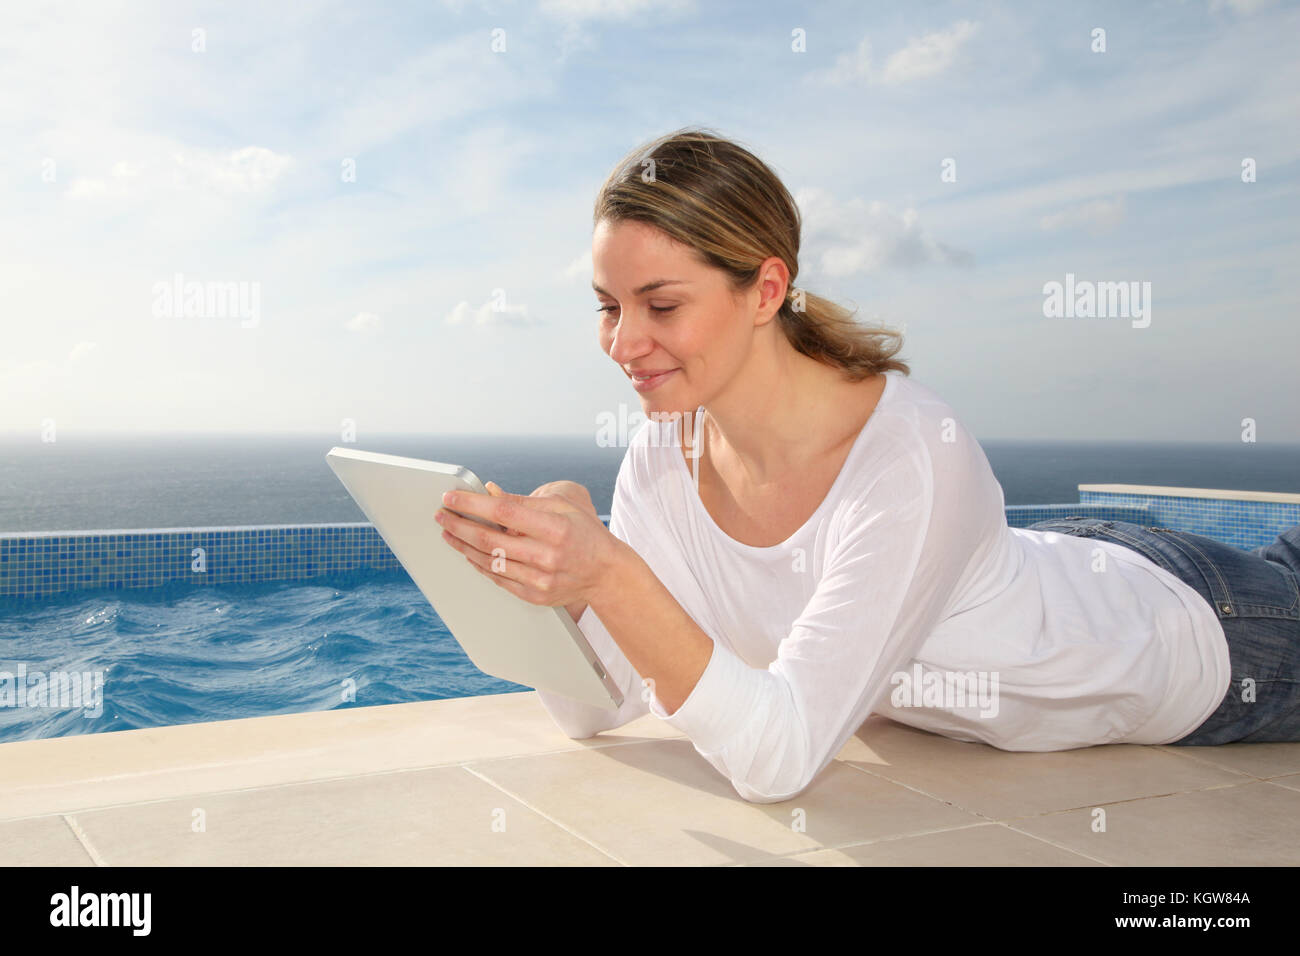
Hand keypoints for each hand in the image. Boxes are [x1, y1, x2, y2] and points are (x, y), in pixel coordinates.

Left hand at [437, 480, 616, 620]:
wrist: (605, 572)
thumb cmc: (582, 532)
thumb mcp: (562, 506)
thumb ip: (524, 502)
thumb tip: (488, 493)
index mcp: (555, 528)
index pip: (504, 512)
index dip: (473, 504)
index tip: (451, 497)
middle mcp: (547, 555)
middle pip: (490, 539)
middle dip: (459, 525)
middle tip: (442, 515)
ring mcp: (541, 579)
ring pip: (489, 562)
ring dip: (463, 546)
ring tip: (449, 533)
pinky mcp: (535, 595)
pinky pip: (499, 579)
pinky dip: (480, 564)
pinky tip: (469, 553)